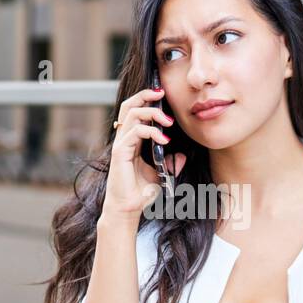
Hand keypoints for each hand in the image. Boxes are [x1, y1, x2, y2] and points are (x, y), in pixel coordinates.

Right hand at [101, 86, 186, 221]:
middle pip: (129, 105)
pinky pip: (136, 132)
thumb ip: (171, 163)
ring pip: (132, 113)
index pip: (135, 111)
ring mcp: (121, 144)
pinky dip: (152, 132)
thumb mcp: (161, 174)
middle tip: (162, 93)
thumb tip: (182, 155)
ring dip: (152, 112)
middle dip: (145, 94)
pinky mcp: (120, 152)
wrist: (129, 209)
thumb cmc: (141, 193)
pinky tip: (164, 139)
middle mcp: (124, 139)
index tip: (163, 96)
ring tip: (168, 121)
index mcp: (131, 140)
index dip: (147, 99)